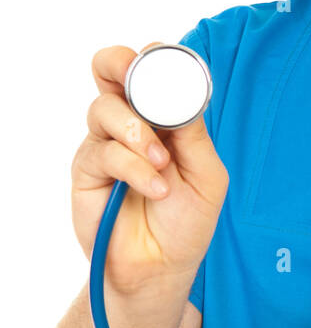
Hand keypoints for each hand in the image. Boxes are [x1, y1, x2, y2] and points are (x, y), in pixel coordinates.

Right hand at [72, 43, 228, 295]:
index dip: (155, 58)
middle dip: (121, 64)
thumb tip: (181, 94)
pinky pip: (103, 151)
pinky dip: (133, 167)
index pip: (152, 73)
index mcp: (165, 117)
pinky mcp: (88, 169)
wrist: (161, 269)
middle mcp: (132, 122)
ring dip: (137, 132)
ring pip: (105, 108)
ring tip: (162, 164)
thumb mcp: (206, 175)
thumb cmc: (186, 222)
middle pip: (110, 70)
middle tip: (136, 77)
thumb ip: (192, 134)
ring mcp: (106, 142)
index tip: (165, 62)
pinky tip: (155, 187)